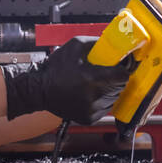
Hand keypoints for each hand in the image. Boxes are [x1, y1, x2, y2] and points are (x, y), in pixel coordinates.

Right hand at [0, 37, 132, 123]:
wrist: (39, 90)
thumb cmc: (55, 68)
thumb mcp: (74, 46)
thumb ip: (96, 43)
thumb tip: (114, 44)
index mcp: (92, 78)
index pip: (123, 76)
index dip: (122, 70)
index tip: (117, 66)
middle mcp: (94, 96)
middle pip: (120, 87)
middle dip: (115, 79)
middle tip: (104, 73)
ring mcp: (92, 110)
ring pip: (113, 98)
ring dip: (109, 91)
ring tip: (94, 84)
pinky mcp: (89, 119)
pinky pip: (104, 109)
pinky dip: (100, 101)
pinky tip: (89, 94)